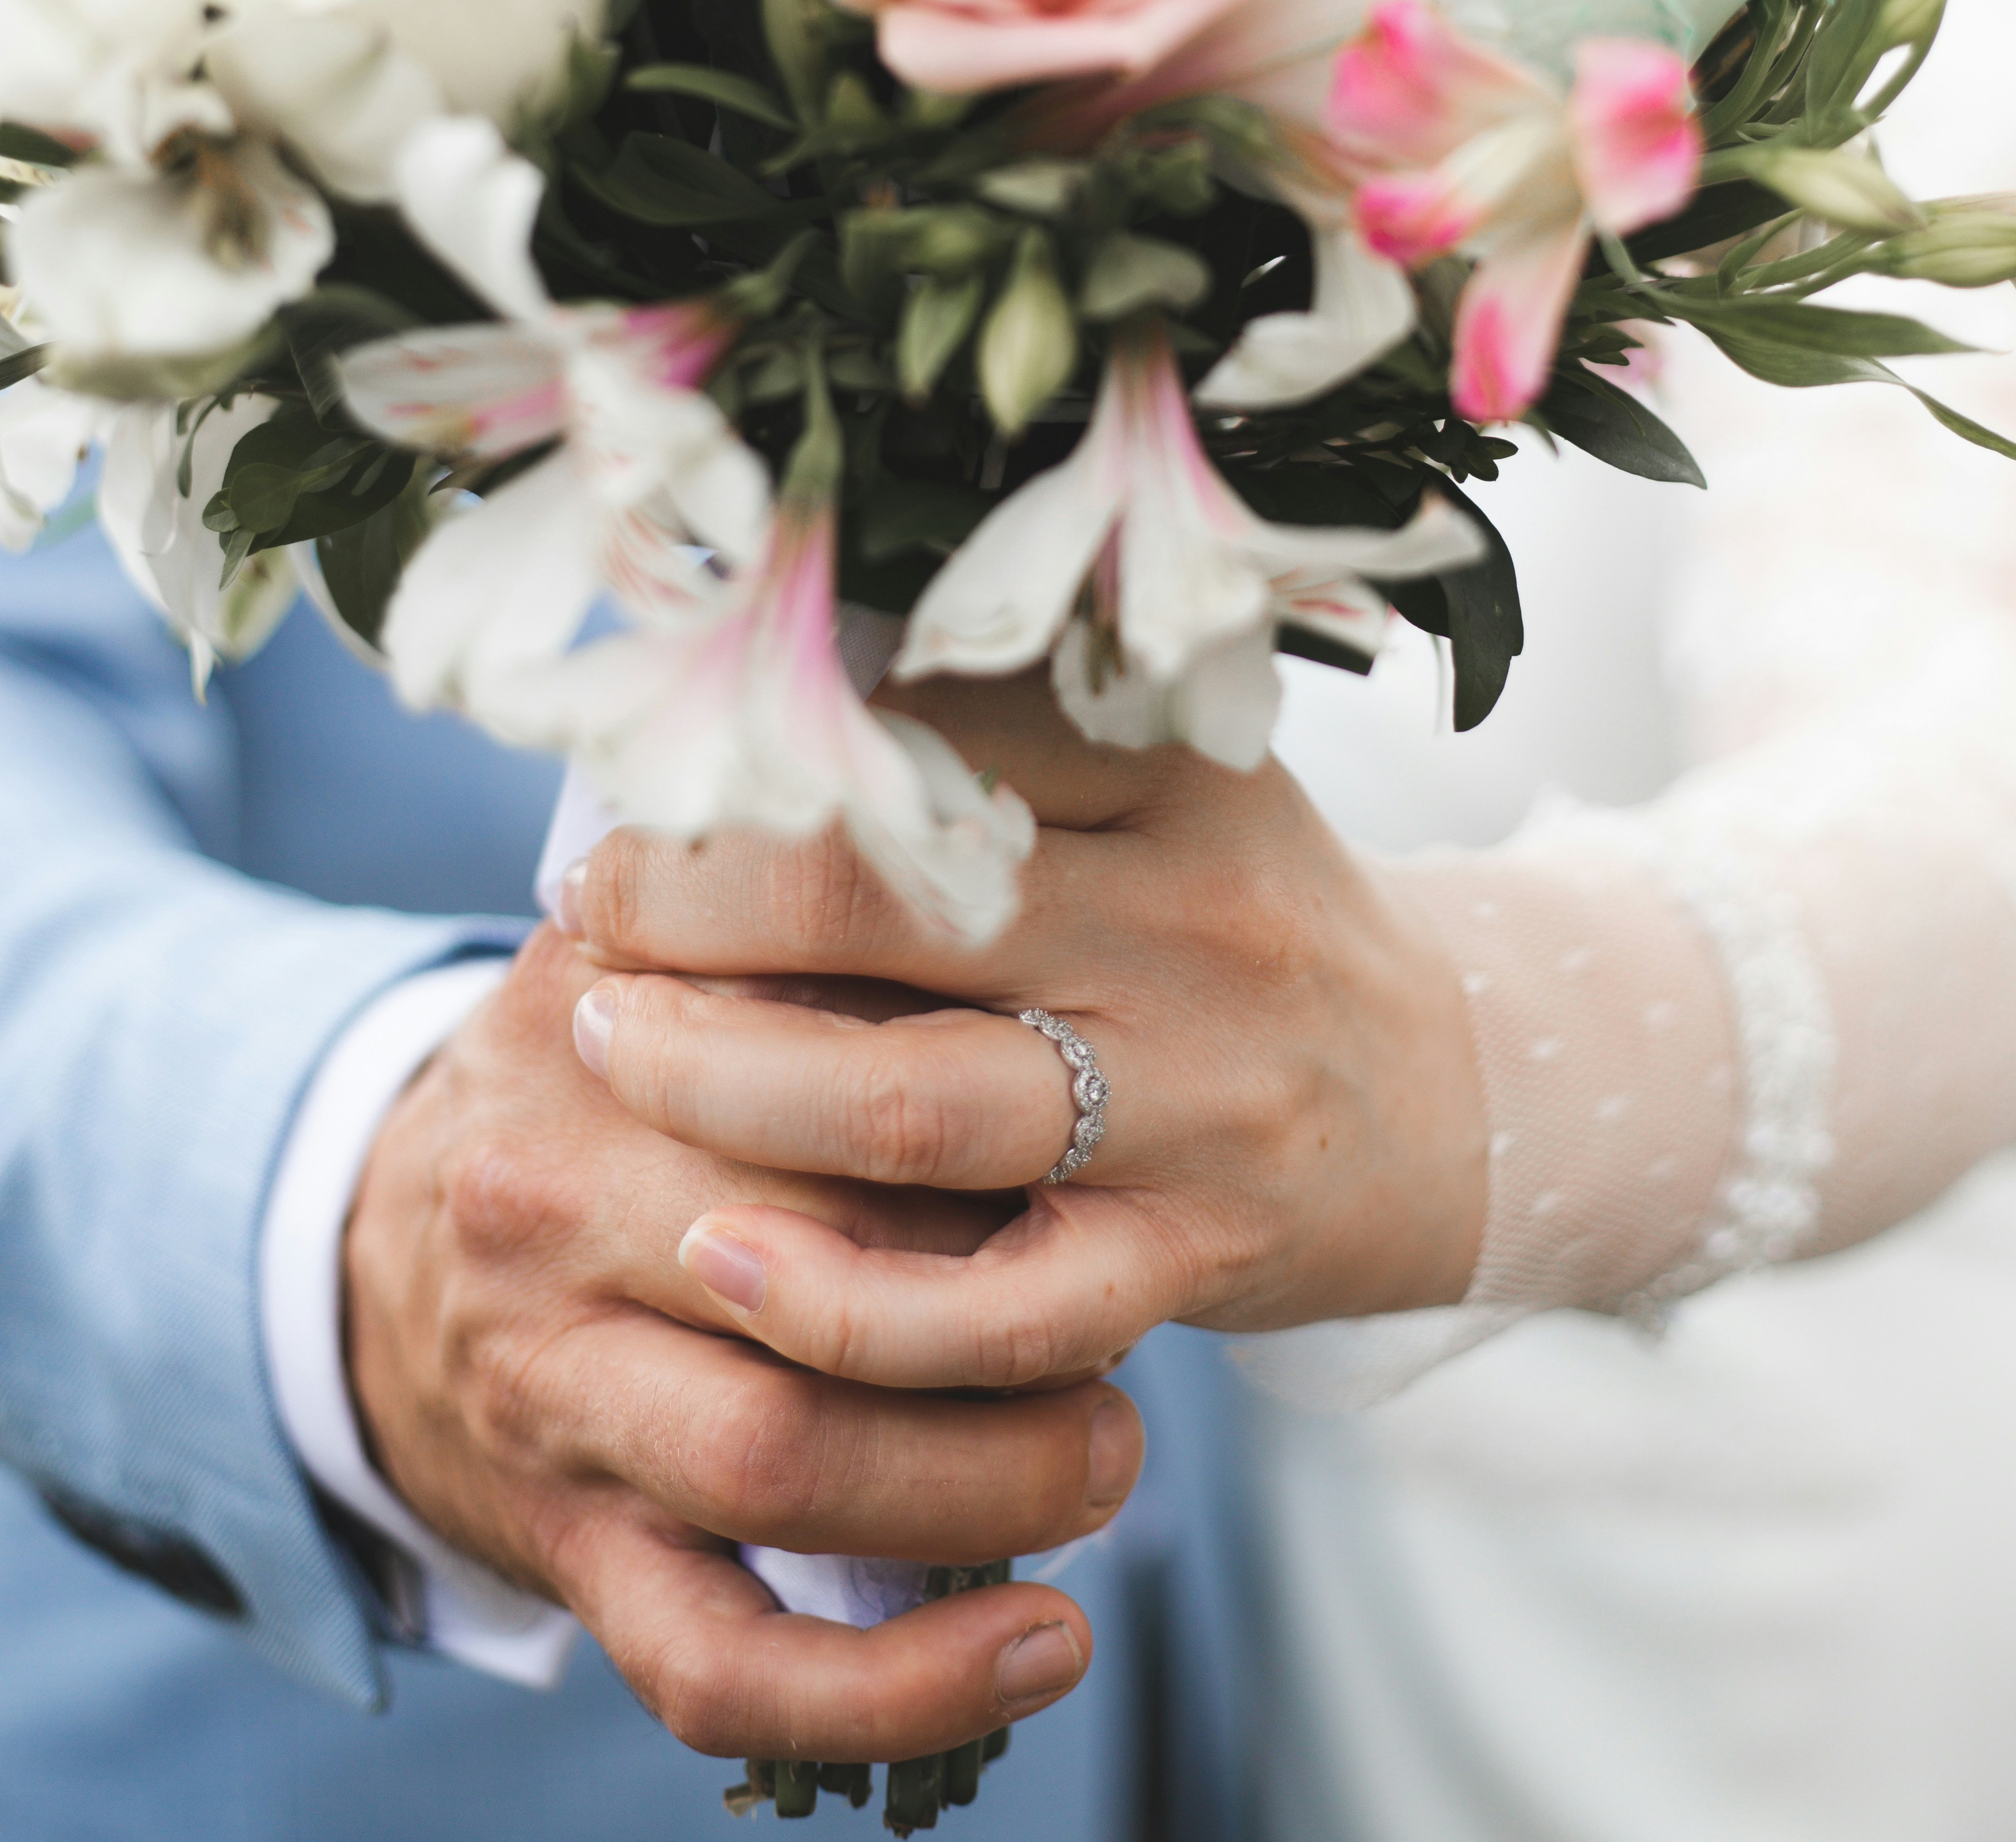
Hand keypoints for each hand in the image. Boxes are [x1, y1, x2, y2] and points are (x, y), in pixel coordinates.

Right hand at [344, 921, 1143, 1761]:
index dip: (984, 1100)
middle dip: (1011, 1298)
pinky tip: (1040, 1653)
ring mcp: (558, 1399)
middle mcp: (557, 1216)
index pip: (822, 1066)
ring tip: (1113, 1456)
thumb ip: (784, 899)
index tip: (1099, 1114)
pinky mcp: (571, 1554)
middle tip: (1141, 1296)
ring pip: (786, 1464)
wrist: (367, 1247)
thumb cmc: (582, 1082)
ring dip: (987, 1479)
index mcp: (591, 1038)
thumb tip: (991, 834)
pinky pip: (721, 1665)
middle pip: (819, 1264)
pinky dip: (890, 1689)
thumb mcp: (642, 946)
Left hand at [561, 667, 1485, 1396]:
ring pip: (909, 1100)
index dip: (758, 753)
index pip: (932, 728)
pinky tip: (717, 1261)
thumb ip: (991, 741)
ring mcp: (1196, 1101)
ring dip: (717, 1079)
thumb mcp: (1165, 780)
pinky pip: (992, 1312)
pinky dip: (838, 1304)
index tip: (649, 776)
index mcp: (1179, 767)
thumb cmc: (1238, 914)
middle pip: (893, 898)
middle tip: (591, 905)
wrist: (1452, 1091)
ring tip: (604, 1044)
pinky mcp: (1189, 1258)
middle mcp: (1193, 921)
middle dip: (695, 902)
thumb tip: (743, 702)